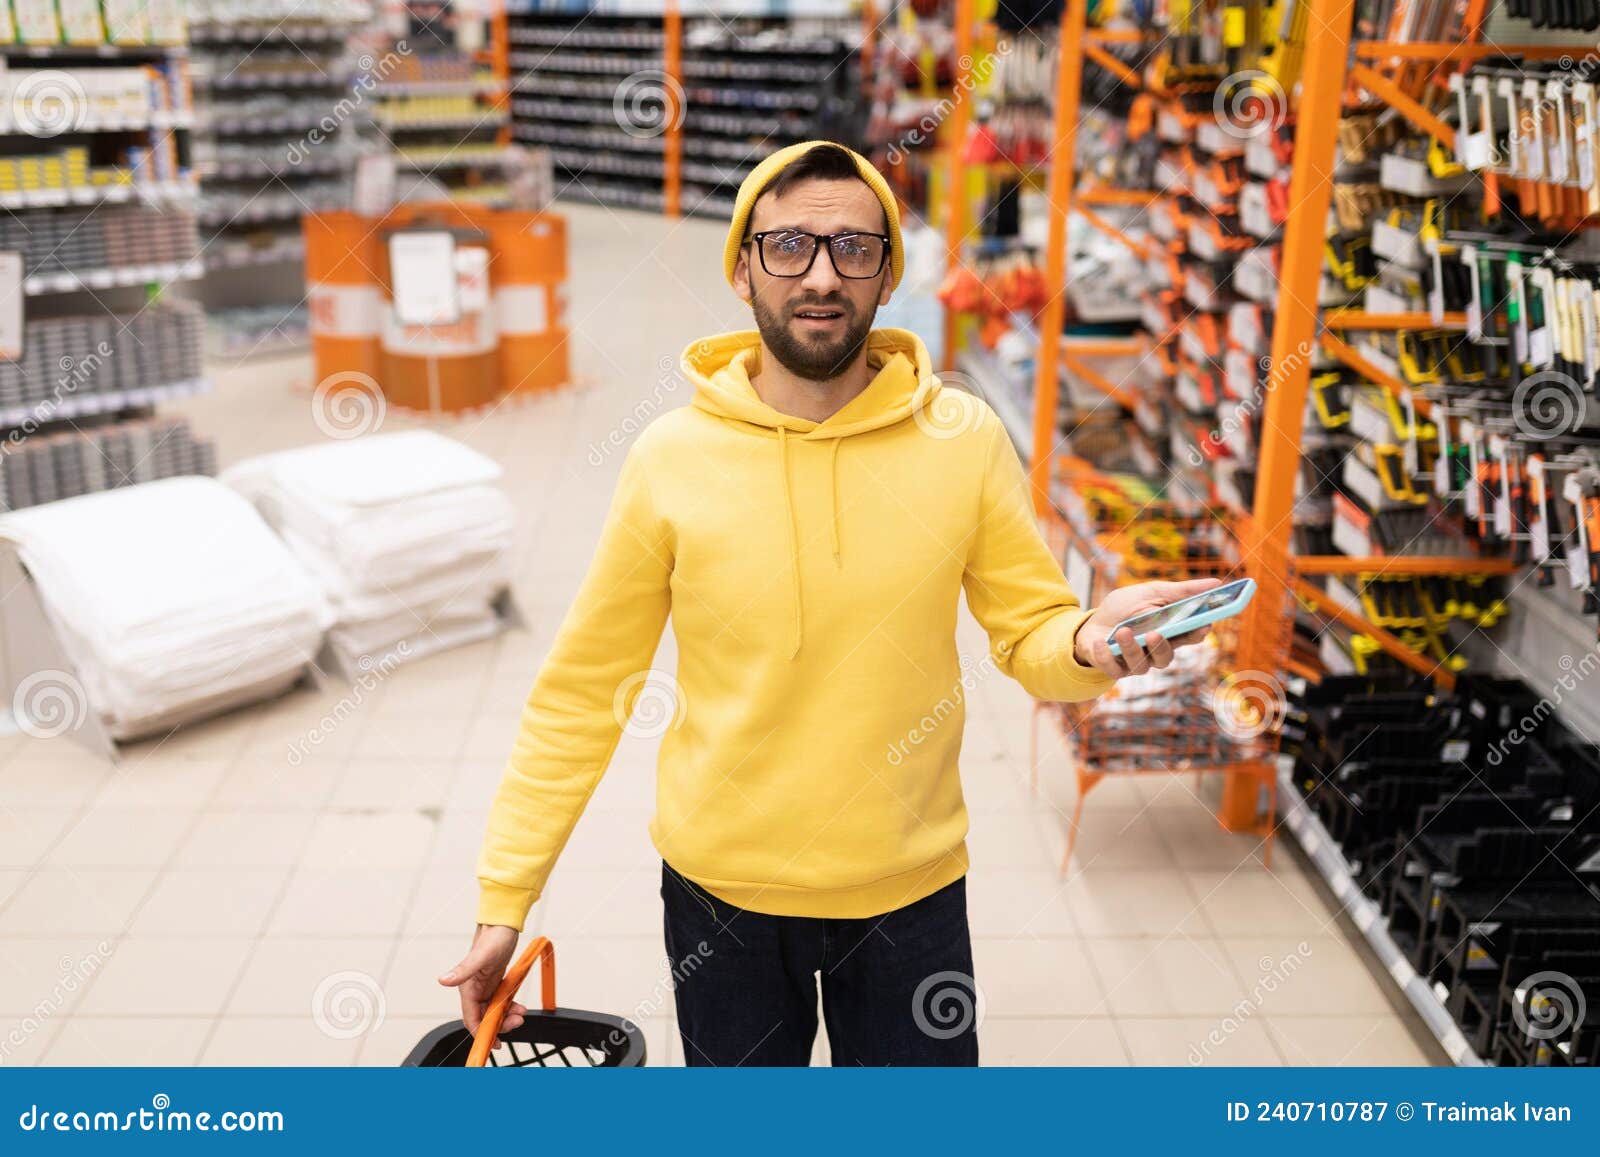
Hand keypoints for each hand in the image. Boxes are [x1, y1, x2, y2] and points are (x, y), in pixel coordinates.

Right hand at [439, 924, 525, 1041]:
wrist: (503, 923)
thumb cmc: (493, 936)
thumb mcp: (481, 955)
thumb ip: (463, 970)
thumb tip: (443, 980)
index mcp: (468, 988)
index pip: (471, 1019)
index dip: (481, 1034)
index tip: (493, 1044)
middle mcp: (475, 990)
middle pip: (484, 1018)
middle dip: (499, 1025)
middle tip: (517, 1022)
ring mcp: (486, 987)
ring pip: (494, 1012)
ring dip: (506, 1017)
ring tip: (521, 1013)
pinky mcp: (496, 982)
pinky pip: (501, 1002)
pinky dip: (510, 1007)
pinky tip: (520, 1006)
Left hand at [1073, 578, 1222, 678]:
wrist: (1091, 623)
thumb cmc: (1125, 608)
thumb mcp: (1151, 592)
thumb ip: (1181, 591)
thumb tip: (1216, 582)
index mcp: (1169, 633)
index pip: (1189, 637)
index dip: (1197, 632)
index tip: (1203, 625)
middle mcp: (1155, 652)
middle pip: (1167, 657)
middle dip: (1161, 647)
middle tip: (1154, 634)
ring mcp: (1135, 662)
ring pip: (1141, 665)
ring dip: (1131, 648)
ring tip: (1121, 631)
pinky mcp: (1114, 669)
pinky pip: (1114, 670)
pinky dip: (1107, 656)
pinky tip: (1101, 643)